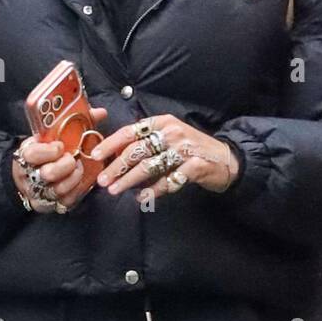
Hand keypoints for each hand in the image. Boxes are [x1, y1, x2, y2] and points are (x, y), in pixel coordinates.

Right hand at [12, 106, 107, 213]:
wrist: (29, 173)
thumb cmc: (46, 150)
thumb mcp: (52, 135)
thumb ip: (75, 121)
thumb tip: (100, 112)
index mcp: (27, 154)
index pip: (32, 154)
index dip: (48, 151)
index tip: (60, 146)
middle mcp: (30, 175)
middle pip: (48, 174)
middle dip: (66, 166)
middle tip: (73, 158)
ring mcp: (38, 192)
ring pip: (57, 190)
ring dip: (74, 179)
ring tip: (79, 168)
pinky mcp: (48, 205)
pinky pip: (64, 202)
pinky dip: (76, 191)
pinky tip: (80, 181)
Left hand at [90, 114, 239, 204]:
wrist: (226, 159)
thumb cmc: (191, 149)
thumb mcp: (169, 138)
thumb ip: (146, 143)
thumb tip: (113, 158)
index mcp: (163, 122)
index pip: (131, 131)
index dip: (111, 143)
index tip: (95, 155)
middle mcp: (173, 132)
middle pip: (137, 150)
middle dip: (116, 166)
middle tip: (102, 180)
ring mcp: (185, 149)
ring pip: (149, 167)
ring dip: (129, 180)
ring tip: (116, 190)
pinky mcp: (195, 166)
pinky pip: (168, 181)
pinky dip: (153, 191)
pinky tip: (142, 198)